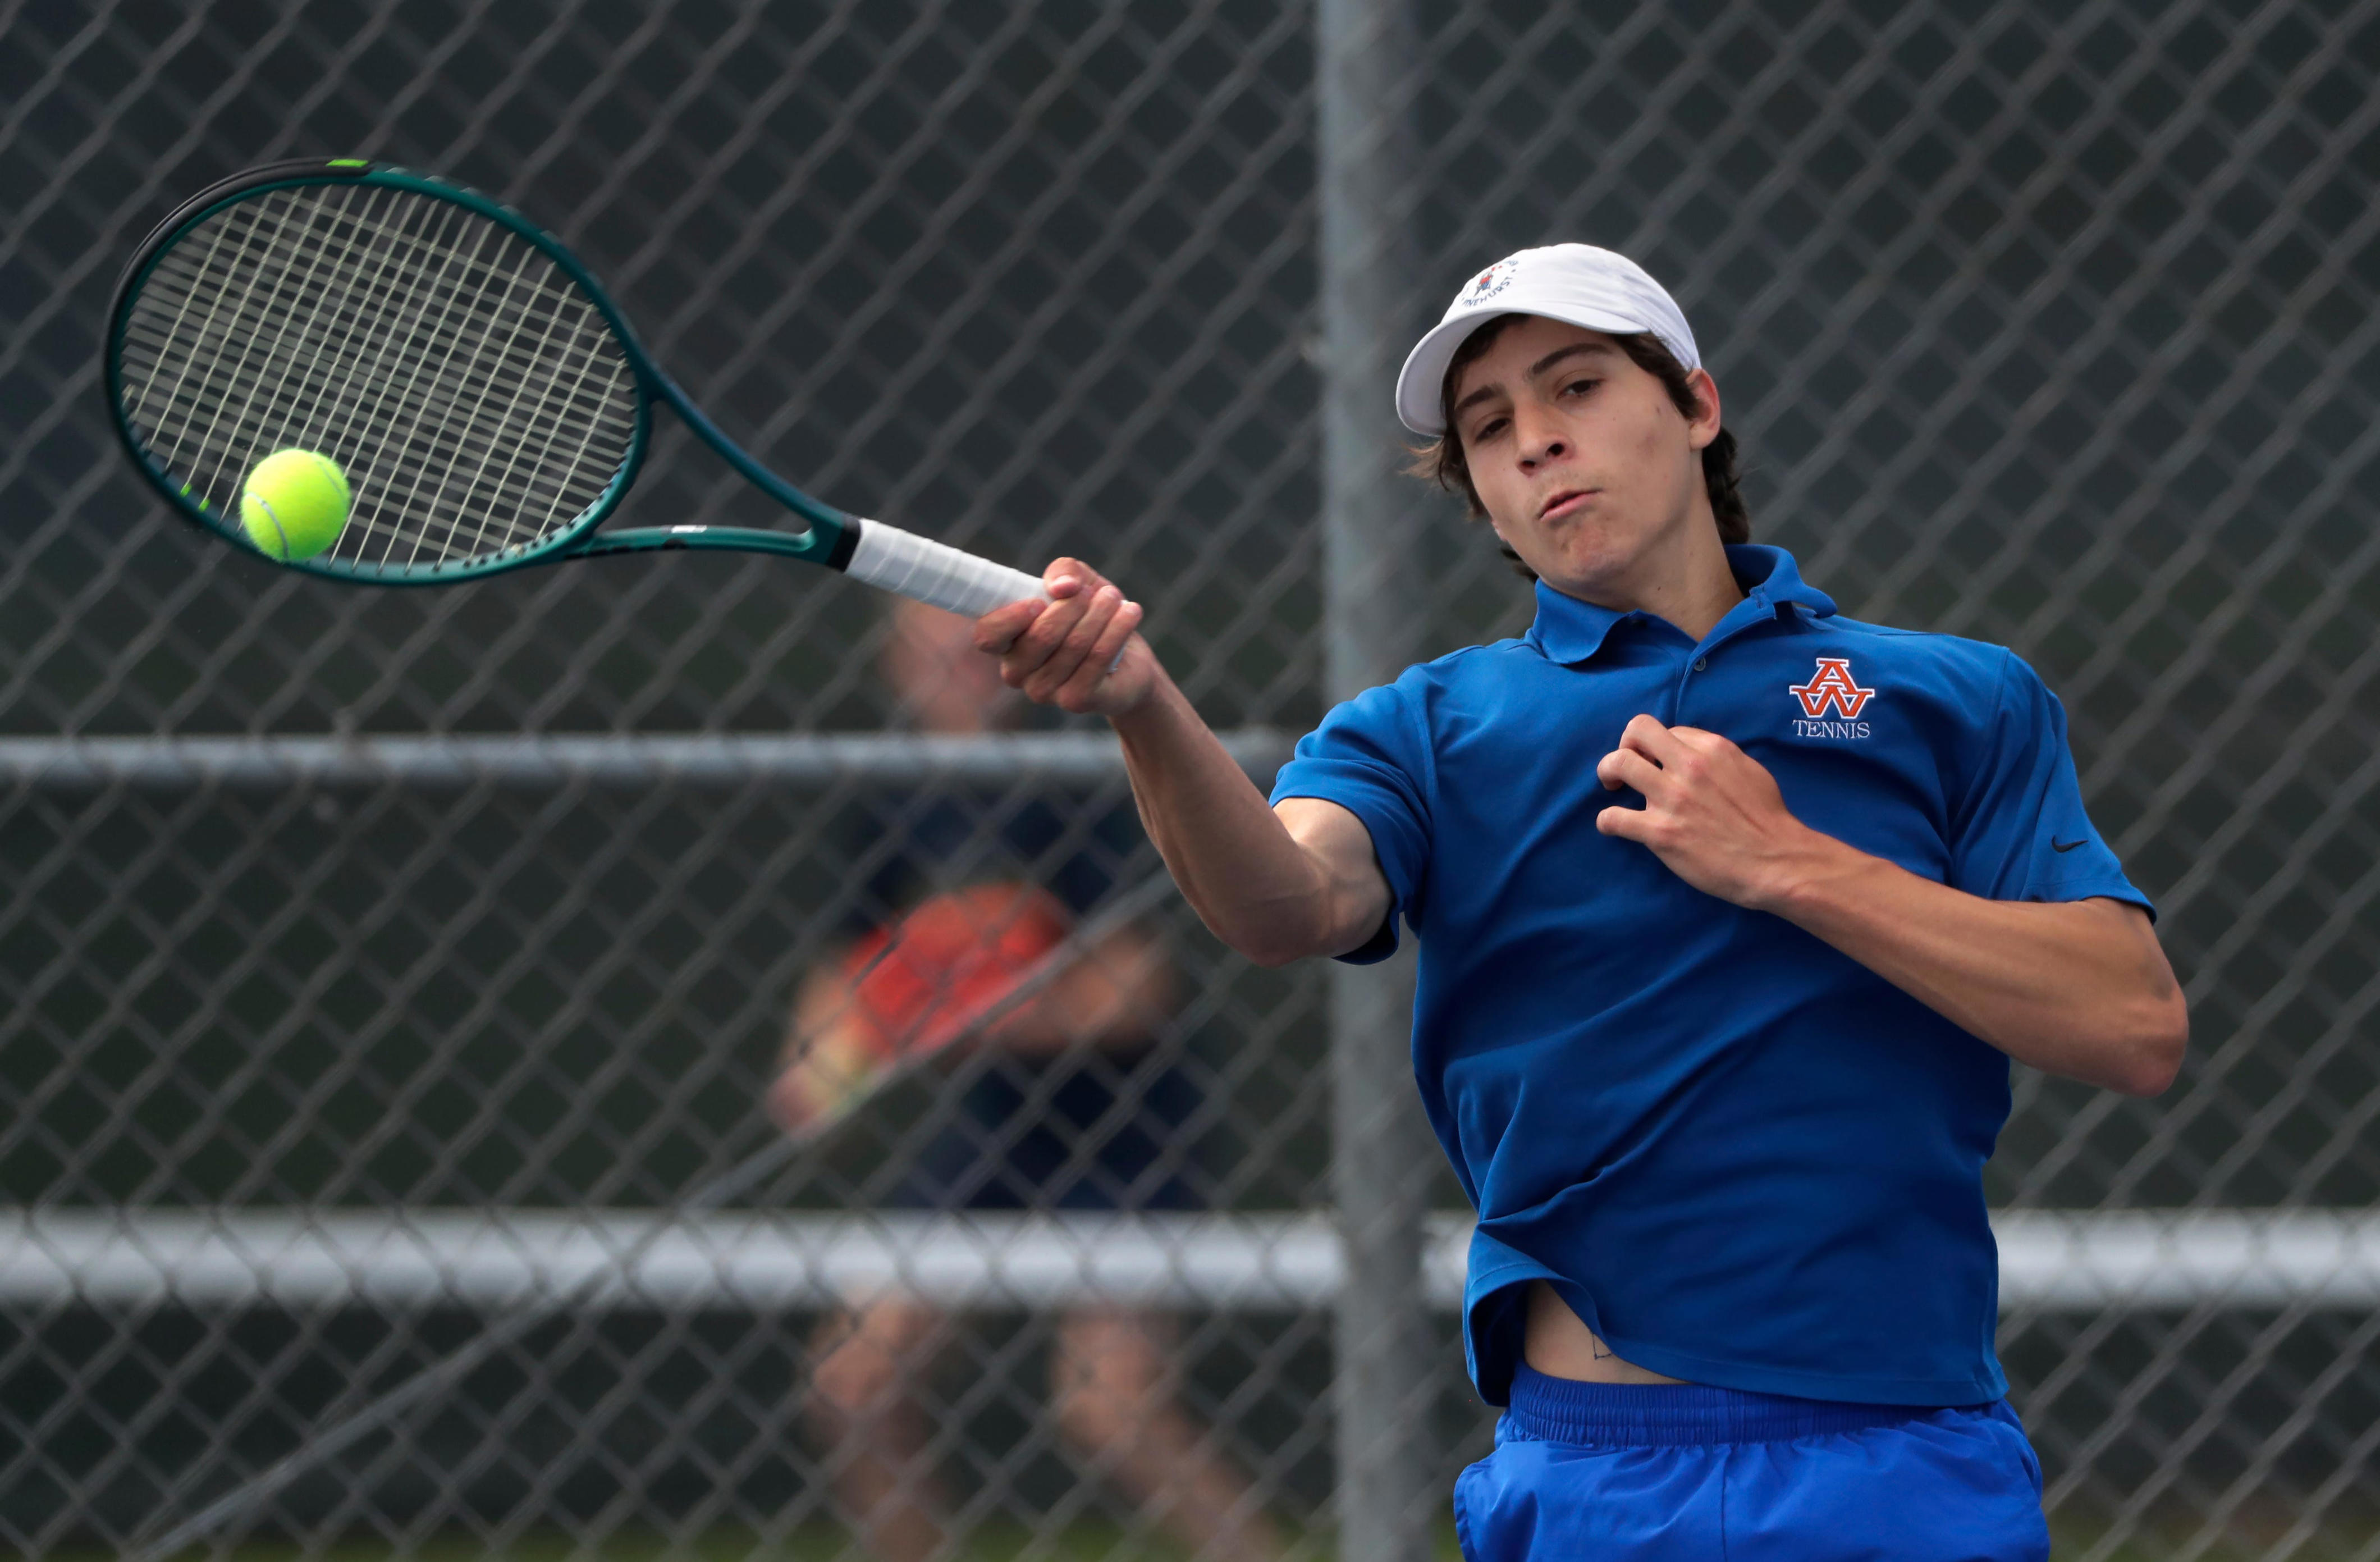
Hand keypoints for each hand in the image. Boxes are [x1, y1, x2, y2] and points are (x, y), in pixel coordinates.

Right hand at [973, 556, 1154, 716]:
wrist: (1128, 660)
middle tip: (1097, 592)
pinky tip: (1131, 612)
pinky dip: (1117, 629)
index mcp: (1006, 643)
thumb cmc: (1091, 616)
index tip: (1039, 601)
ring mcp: (1044, 691)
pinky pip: (1097, 659)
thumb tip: (1063, 587)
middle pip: (1040, 636)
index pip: (987, 636)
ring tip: (1114, 598)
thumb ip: (1063, 571)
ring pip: (1074, 645)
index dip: (1009, 618)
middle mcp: (1018, 672)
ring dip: (1101, 613)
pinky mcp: (1075, 701)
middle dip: (1074, 605)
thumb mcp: (1076, 583)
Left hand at [1593, 715, 1840, 910]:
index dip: (1659, 747)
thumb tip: (1689, 753)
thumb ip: (1717, 757)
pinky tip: (1613, 825)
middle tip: (1626, 766)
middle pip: (1637, 731)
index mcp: (1712, 749)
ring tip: (1613, 787)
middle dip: (1625, 745)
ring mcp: (1672, 798)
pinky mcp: (1660, 833)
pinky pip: (1612, 817)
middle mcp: (1689, 766)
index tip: (1660, 763)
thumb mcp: (1749, 770)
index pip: (1668, 731)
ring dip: (1607, 773)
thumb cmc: (1767, 819)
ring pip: (1618, 764)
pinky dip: (1607, 821)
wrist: (1776, 861)